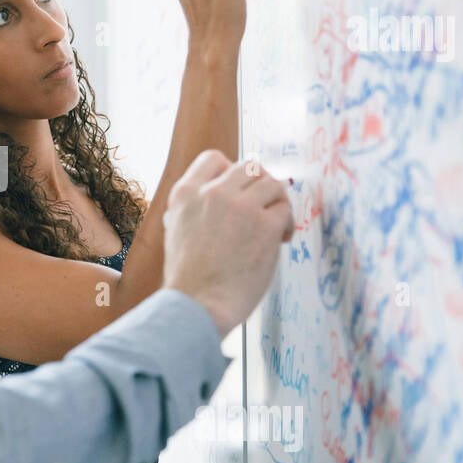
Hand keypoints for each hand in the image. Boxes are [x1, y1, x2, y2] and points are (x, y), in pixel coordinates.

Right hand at [161, 149, 293, 335]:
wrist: (197, 305)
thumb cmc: (188, 279)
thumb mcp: (175, 232)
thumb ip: (193, 210)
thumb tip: (211, 198)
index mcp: (185, 194)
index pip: (214, 158)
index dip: (230, 172)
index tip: (238, 192)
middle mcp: (212, 193)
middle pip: (249, 166)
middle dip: (260, 186)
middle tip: (263, 207)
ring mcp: (240, 206)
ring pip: (272, 183)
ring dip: (277, 202)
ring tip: (276, 224)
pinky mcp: (265, 225)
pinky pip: (285, 209)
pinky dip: (287, 223)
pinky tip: (281, 239)